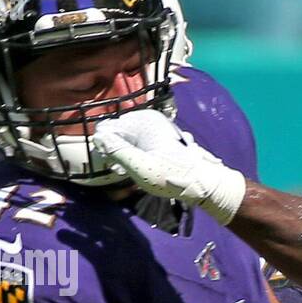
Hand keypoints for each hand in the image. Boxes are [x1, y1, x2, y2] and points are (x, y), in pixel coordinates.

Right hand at [92, 109, 246, 224]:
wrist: (203, 183)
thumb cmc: (173, 176)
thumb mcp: (141, 167)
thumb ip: (118, 151)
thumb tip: (98, 136)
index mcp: (144, 120)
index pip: (108, 127)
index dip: (105, 146)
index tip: (110, 162)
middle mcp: (149, 119)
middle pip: (117, 131)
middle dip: (114, 149)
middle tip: (118, 169)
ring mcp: (155, 127)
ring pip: (127, 137)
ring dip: (123, 153)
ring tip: (126, 170)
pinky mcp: (160, 138)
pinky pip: (138, 142)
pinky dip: (134, 153)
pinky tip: (137, 167)